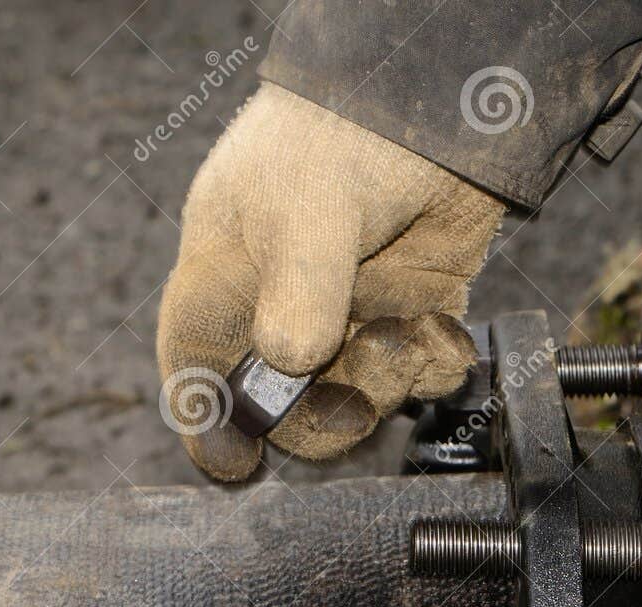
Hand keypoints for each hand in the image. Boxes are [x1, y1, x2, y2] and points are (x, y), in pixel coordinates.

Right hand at [157, 83, 503, 479]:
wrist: (437, 103)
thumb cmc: (343, 135)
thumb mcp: (308, 209)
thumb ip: (301, 289)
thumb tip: (292, 361)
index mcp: (229, 274)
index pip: (199, 360)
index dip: (208, 420)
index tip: (232, 467)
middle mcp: (286, 302)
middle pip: (288, 402)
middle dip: (325, 414)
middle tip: (359, 393)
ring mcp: (353, 310)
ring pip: (360, 393)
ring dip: (388, 383)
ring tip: (406, 335)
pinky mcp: (414, 311)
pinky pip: (418, 369)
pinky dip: (433, 364)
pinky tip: (442, 329)